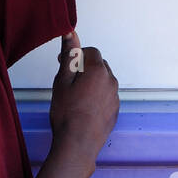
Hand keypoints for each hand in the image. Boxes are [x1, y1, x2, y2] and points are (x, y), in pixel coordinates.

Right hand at [49, 30, 119, 163]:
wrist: (78, 144)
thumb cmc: (67, 114)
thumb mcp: (62, 81)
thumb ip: (68, 55)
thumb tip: (70, 33)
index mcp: (98, 71)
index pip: (91, 51)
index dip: (77, 54)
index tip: (64, 63)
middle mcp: (111, 82)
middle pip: (98, 65)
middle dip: (84, 67)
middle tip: (67, 80)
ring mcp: (115, 98)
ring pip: (103, 81)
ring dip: (90, 82)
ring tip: (74, 96)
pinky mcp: (115, 111)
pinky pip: (106, 96)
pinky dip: (96, 96)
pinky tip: (82, 108)